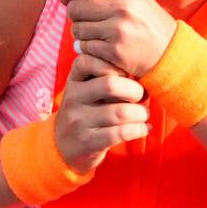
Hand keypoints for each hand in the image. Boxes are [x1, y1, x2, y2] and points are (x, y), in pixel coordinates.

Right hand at [54, 52, 150, 173]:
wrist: (62, 146)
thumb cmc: (85, 112)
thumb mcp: (85, 90)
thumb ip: (105, 78)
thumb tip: (141, 77)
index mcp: (74, 80)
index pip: (90, 61)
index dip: (115, 65)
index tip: (126, 75)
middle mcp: (73, 98)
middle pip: (110, 85)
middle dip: (134, 90)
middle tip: (141, 96)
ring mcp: (79, 121)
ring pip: (121, 112)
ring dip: (141, 113)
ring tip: (143, 114)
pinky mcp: (88, 142)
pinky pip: (121, 133)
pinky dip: (139, 129)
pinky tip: (143, 128)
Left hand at [61, 0, 177, 78]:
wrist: (168, 51)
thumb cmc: (145, 21)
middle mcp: (122, 6)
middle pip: (75, 8)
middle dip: (75, 15)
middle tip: (85, 19)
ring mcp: (118, 30)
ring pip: (77, 29)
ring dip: (81, 32)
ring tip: (97, 33)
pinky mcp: (114, 51)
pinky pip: (85, 46)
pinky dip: (89, 48)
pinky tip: (102, 46)